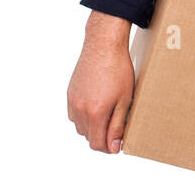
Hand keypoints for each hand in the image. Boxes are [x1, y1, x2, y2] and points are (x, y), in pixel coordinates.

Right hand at [67, 11, 134, 152]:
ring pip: (80, 127)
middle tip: (117, 128)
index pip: (97, 144)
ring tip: (108, 116)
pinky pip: (74, 114)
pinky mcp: (70, 93)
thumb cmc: (118, 70)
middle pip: (88, 137)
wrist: (104, 46)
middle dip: (102, 137)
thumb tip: (113, 148)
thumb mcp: (125, 100)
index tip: (118, 144)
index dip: (109, 148)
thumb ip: (117, 126)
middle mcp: (80, 109)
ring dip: (92, 127)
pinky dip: (84, 117)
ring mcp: (73, 101)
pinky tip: (96, 107)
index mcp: (95, 113)